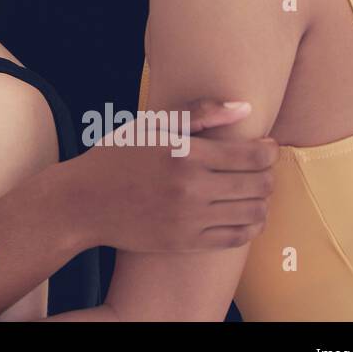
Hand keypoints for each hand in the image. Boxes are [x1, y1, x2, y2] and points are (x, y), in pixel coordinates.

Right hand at [78, 98, 278, 252]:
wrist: (83, 202)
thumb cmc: (116, 156)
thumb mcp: (150, 126)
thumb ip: (199, 113)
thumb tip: (245, 108)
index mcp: (185, 154)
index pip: (254, 155)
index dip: (269, 150)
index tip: (267, 147)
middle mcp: (192, 188)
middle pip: (260, 185)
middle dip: (268, 175)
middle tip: (260, 169)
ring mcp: (190, 219)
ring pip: (254, 213)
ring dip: (262, 201)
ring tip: (252, 191)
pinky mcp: (186, 243)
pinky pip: (237, 237)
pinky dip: (249, 226)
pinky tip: (241, 214)